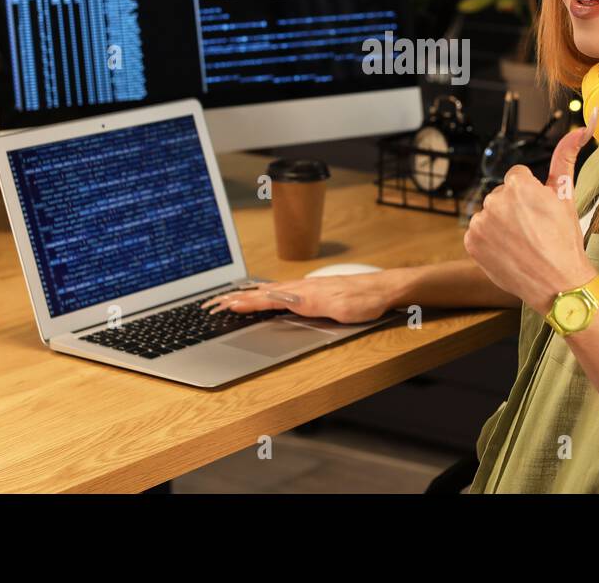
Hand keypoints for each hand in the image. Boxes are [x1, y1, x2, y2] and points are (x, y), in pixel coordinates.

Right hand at [201, 272, 396, 323]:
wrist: (385, 288)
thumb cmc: (366, 301)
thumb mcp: (341, 309)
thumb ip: (314, 306)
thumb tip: (286, 301)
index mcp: (305, 295)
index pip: (269, 299)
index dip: (246, 303)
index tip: (224, 305)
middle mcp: (303, 288)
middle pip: (264, 293)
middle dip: (237, 298)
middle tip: (213, 302)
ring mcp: (308, 288)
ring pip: (271, 291)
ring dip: (248, 295)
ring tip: (229, 298)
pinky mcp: (314, 290)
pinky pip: (282, 291)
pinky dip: (264, 293)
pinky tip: (262, 295)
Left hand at [463, 118, 598, 315]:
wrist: (559, 284)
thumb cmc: (565, 241)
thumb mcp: (567, 196)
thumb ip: (566, 156)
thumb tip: (583, 125)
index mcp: (518, 185)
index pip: (517, 179)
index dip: (531, 197)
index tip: (540, 214)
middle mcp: (495, 200)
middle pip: (502, 196)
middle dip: (515, 210)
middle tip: (534, 232)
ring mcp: (480, 222)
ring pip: (490, 214)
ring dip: (501, 225)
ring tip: (522, 244)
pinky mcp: (471, 242)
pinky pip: (478, 233)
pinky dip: (489, 242)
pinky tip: (508, 252)